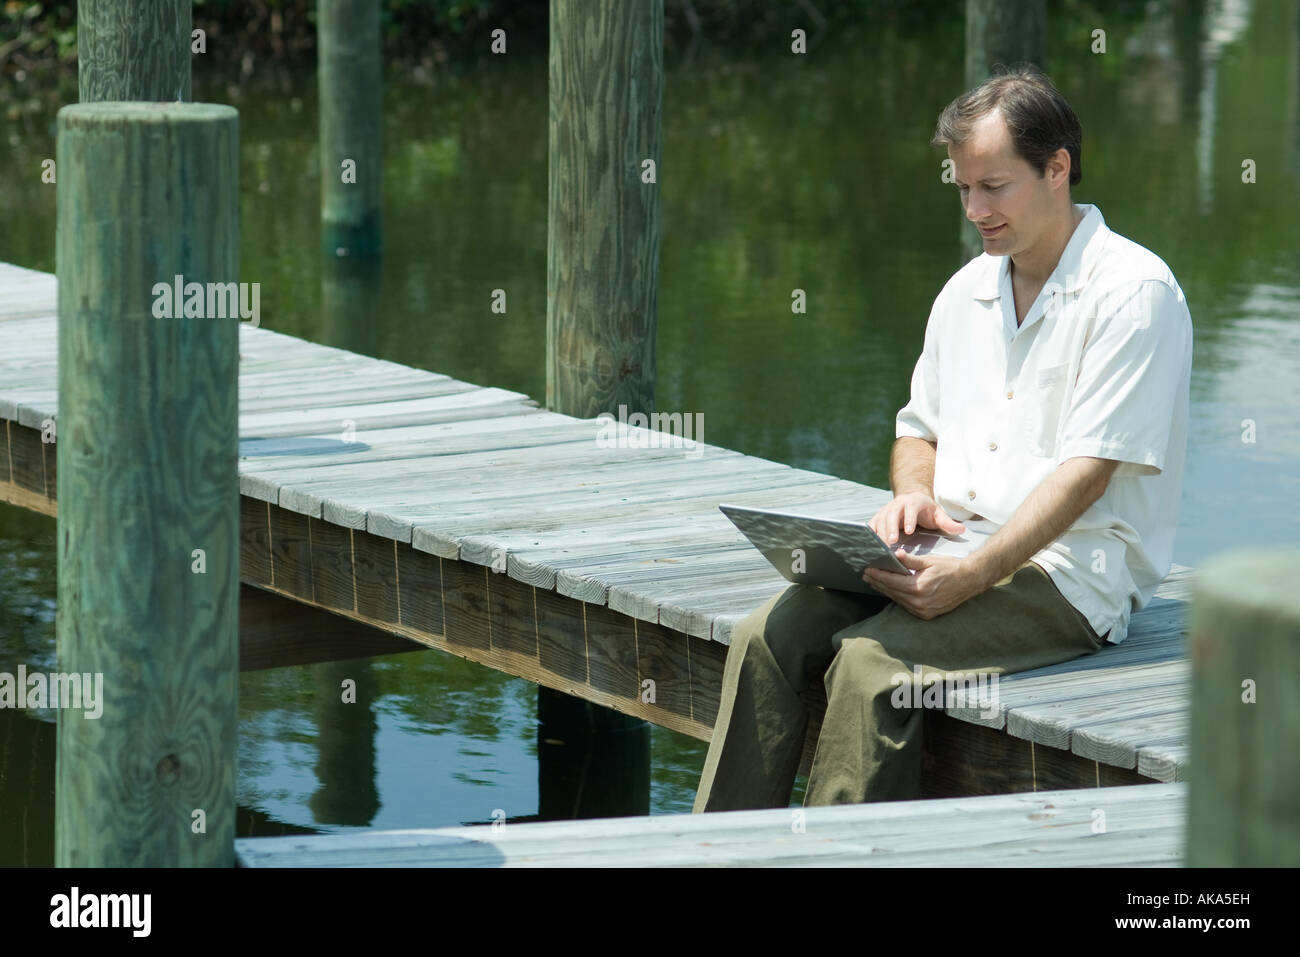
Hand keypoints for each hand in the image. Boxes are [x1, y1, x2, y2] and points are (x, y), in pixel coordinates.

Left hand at [862, 549, 988, 619]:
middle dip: (878, 582)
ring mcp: (923, 610)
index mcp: (919, 587)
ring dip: (886, 590)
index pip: (891, 581)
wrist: (970, 580)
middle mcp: (919, 602)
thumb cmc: (951, 568)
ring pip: (898, 600)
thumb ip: (911, 560)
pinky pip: (907, 606)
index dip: (878, 575)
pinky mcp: (927, 615)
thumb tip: (895, 555)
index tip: (867, 570)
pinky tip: (891, 591)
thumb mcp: (930, 561)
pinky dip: (898, 597)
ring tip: (875, 582)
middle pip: (892, 592)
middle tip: (866, 575)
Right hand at [868, 491, 965, 544]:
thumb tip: (962, 529)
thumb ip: (948, 523)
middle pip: (891, 514)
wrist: (912, 500)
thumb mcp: (938, 515)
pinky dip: (869, 534)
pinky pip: (872, 525)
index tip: (909, 531)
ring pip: (880, 520)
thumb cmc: (926, 510)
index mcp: (913, 502)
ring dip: (879, 533)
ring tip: (880, 547)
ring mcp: (886, 510)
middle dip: (890, 528)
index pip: (910, 509)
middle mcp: (897, 504)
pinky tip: (869, 545)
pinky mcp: (878, 517)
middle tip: (891, 542)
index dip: (909, 519)